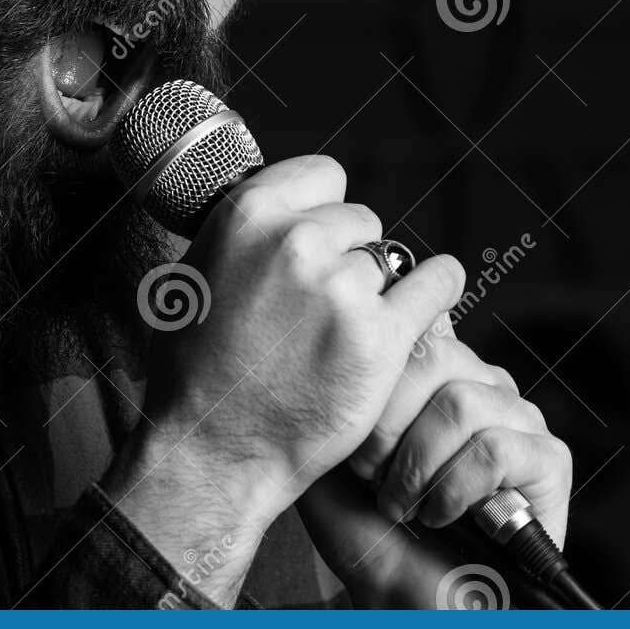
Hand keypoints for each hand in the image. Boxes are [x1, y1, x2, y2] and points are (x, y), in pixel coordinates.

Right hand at [101, 155, 463, 603]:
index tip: (320, 239)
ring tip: (349, 330)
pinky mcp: (381, 337)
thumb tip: (280, 207)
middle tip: (324, 304)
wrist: (213, 453)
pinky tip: (429, 299)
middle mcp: (296, 243)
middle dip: (348, 255)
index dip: (323, 209)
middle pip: (360, 220)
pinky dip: (438, 289)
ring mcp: (342, 290)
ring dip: (377, 289)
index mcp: (247, 216)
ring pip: (389, 260)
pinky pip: (438, 283)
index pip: (323, 175)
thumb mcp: (191, 277)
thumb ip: (241, 235)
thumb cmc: (192, 374)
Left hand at [297, 319, 571, 606]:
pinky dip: (456, 489)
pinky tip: (445, 514)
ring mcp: (519, 420)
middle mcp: (482, 386)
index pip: (413, 329)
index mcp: (436, 376)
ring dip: (419, 466)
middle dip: (388, 425)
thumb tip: (331, 340)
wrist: (404, 606)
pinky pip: (497, 449)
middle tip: (375, 476)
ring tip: (408, 504)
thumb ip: (331, 399)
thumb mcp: (329, 459)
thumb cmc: (371, 536)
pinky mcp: (549, 461)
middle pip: (436, 355)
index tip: (357, 443)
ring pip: (463, 403)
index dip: (378, 383)